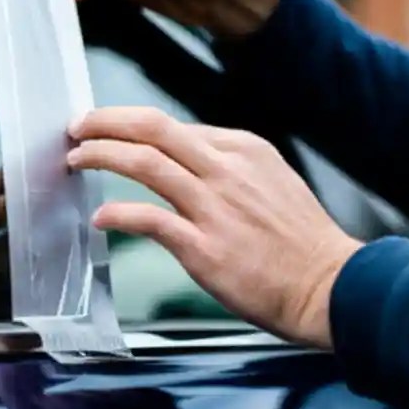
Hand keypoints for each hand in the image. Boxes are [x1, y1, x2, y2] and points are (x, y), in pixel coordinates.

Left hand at [66, 107, 362, 348]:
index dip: (132, 125)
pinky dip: (117, 214)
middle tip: (77, 126)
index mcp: (243, 150)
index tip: (106, 130)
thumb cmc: (301, 243)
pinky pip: (148, 219)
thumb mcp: (273, 181)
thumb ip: (229, 167)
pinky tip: (100, 217)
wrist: (331, 287)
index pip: (173, 126)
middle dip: (106, 121)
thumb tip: (183, 160)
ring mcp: (214, 207)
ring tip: (77, 158)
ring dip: (102, 155)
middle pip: (152, 128)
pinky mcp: (205, 247)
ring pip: (144, 163)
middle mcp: (226, 170)